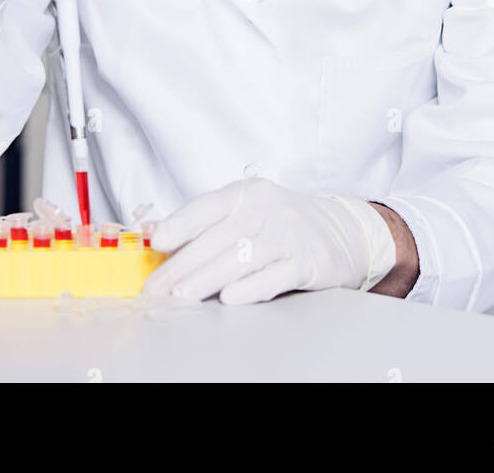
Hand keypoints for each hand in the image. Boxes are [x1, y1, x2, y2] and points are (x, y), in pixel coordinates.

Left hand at [142, 178, 395, 304]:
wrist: (341, 232)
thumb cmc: (280, 224)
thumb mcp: (246, 213)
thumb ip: (204, 224)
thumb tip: (152, 234)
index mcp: (246, 194)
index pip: (207, 207)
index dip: (180, 223)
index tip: (157, 242)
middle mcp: (267, 209)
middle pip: (218, 238)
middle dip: (183, 266)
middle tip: (157, 289)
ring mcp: (288, 234)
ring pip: (241, 258)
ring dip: (207, 279)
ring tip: (181, 298)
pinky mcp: (307, 261)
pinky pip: (274, 276)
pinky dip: (251, 287)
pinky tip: (229, 298)